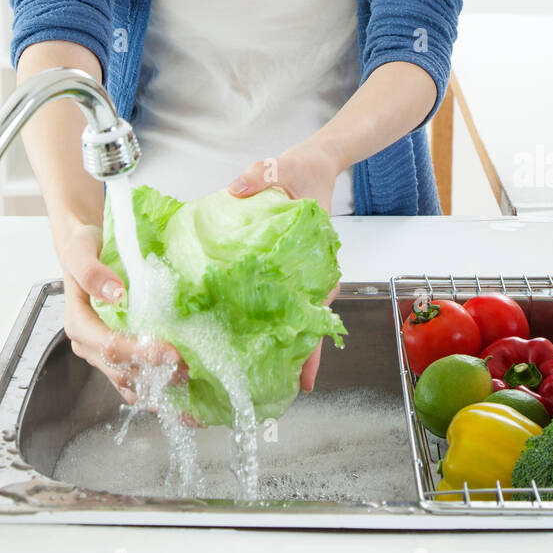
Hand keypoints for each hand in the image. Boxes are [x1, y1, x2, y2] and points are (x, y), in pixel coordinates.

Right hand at [58, 222, 199, 423]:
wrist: (85, 247)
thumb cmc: (83, 248)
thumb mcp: (80, 251)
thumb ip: (91, 272)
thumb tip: (115, 293)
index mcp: (79, 324)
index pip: (110, 347)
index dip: (140, 354)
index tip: (171, 352)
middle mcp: (89, 345)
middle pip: (122, 369)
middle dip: (155, 374)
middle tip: (190, 370)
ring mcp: (102, 354)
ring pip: (129, 381)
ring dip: (157, 387)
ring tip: (190, 387)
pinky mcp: (117, 354)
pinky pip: (134, 380)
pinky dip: (154, 389)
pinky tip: (178, 395)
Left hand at [226, 138, 341, 391]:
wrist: (315, 162)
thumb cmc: (304, 169)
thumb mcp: (283, 166)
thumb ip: (259, 176)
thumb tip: (235, 191)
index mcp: (314, 256)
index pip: (317, 305)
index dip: (311, 342)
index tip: (304, 374)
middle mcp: (308, 271)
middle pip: (306, 322)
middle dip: (296, 356)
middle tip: (283, 390)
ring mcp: (296, 272)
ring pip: (292, 315)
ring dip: (283, 344)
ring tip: (265, 377)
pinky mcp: (281, 266)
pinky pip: (276, 296)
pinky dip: (267, 319)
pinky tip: (249, 337)